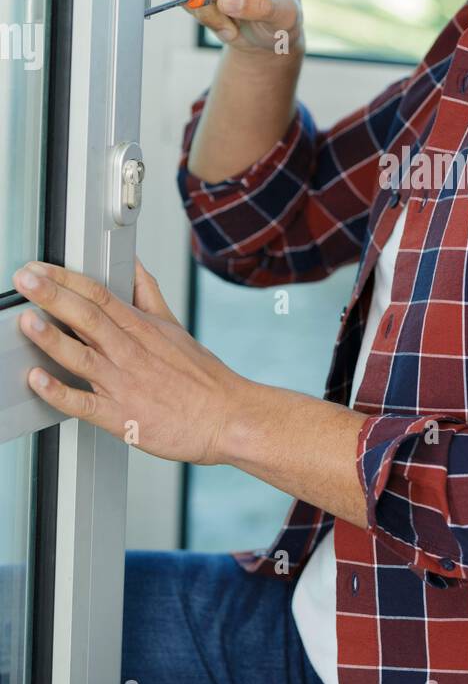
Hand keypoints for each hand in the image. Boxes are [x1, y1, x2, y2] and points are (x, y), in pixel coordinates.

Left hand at [12, 256, 244, 465]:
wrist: (226, 417)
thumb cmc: (203, 378)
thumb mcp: (174, 327)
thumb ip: (148, 295)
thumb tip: (134, 266)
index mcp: (141, 328)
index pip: (98, 294)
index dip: (66, 278)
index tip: (40, 268)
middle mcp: (130, 352)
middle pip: (86, 316)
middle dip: (52, 295)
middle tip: (25, 279)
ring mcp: (123, 384)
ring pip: (82, 356)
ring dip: (52, 338)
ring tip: (27, 321)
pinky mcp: (121, 417)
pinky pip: (84, 404)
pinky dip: (60, 392)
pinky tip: (38, 381)